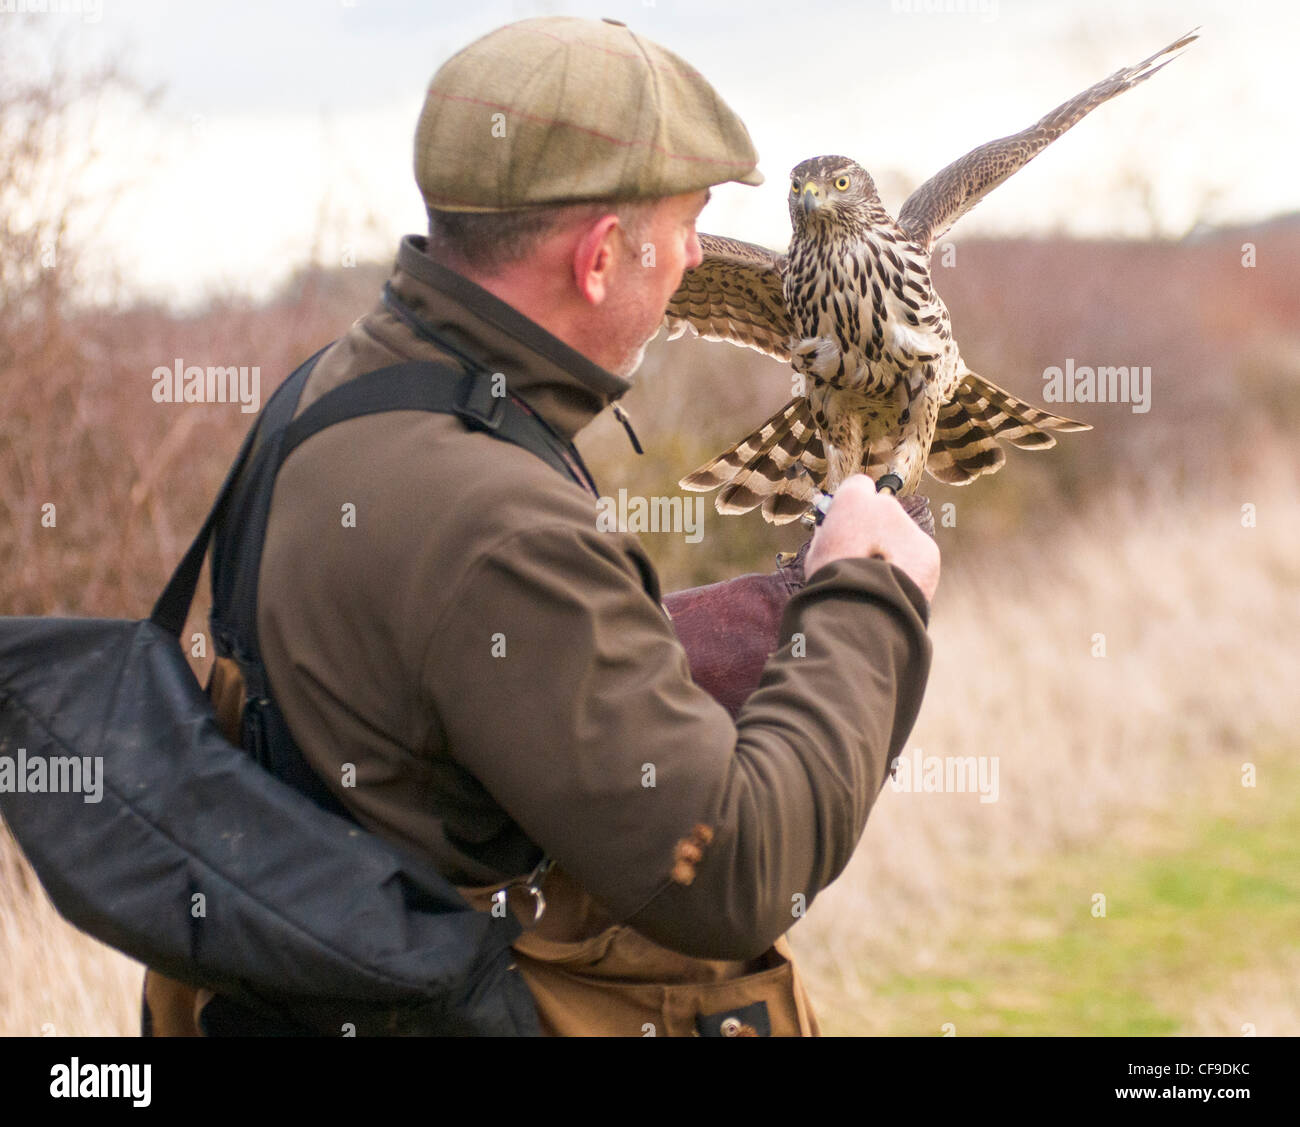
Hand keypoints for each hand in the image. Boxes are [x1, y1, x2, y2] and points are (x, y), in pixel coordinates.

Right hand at [804, 475, 939, 601]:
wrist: (861, 607)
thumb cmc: (830, 580)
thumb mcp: (818, 551)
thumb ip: (829, 532)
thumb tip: (833, 529)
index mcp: (852, 499)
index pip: (857, 486)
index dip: (853, 505)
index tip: (850, 520)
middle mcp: (884, 504)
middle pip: (883, 511)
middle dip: (876, 528)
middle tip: (864, 555)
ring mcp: (909, 525)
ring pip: (901, 533)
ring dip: (894, 549)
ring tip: (879, 578)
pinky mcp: (928, 549)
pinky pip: (917, 554)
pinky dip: (909, 567)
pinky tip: (895, 586)